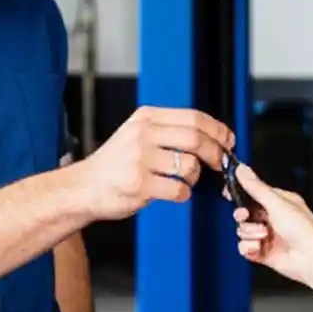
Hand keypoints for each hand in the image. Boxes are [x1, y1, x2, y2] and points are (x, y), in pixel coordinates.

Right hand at [78, 106, 233, 220]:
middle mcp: (143, 134)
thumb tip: (212, 137)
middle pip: (196, 138)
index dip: (217, 130)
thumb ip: (169, 131)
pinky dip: (184, 194)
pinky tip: (174, 192)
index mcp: (147, 118)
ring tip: (185, 180)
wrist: (84, 187)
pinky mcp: (139, 185)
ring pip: (189, 165)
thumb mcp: (137, 134)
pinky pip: (179, 190)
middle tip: (222, 163)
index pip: (193, 117)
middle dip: (216, 152)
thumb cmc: (116, 163)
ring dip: (195, 176)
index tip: (228, 141)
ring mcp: (140, 159)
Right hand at [228, 164, 312, 285]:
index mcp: (279, 202)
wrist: (312, 259)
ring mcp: (268, 236)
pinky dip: (249, 248)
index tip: (229, 193)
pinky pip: (245, 248)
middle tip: (246, 216)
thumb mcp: (277, 203)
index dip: (241, 192)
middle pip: (245, 213)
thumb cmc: (305, 230)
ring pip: (243, 231)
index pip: (254, 192)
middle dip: (243, 215)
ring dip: (250, 233)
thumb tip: (243, 170)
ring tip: (263, 235)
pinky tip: (258, 247)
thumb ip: (256, 188)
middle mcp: (273, 218)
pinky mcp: (263, 252)